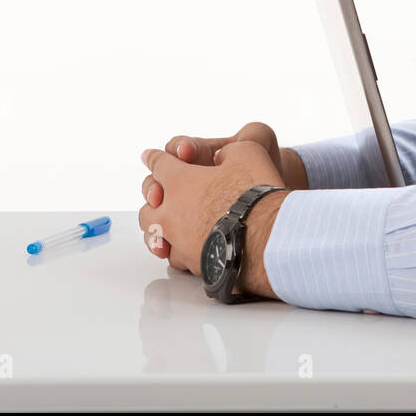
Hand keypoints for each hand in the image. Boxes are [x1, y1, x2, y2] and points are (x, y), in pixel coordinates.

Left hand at [143, 122, 306, 261]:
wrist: (268, 238)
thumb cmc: (256, 194)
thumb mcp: (247, 153)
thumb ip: (228, 151)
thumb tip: (223, 157)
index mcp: (180, 181)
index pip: (159, 164)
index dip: (154, 158)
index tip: (148, 155)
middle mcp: (172, 213)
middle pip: (148, 206)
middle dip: (153, 199)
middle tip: (159, 196)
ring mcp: (180, 242)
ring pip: (155, 236)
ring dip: (159, 229)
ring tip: (169, 226)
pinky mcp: (194, 264)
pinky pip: (176, 257)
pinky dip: (179, 250)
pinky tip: (189, 247)